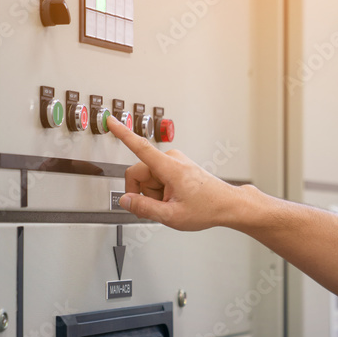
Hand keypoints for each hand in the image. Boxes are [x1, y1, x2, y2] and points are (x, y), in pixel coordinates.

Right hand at [106, 114, 247, 230]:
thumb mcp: (172, 216)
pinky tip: (173, 199)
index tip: (111, 120)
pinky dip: (160, 191)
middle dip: (142, 193)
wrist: (227, 205)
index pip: (139, 146)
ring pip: (147, 178)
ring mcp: (175, 161)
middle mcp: (171, 158)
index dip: (122, 133)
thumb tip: (125, 201)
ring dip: (153, 194)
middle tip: (157, 208)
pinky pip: (157, 178)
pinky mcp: (176, 166)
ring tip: (171, 203)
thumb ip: (144, 208)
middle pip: (139, 173)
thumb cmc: (207, 208)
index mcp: (169, 167)